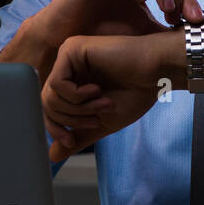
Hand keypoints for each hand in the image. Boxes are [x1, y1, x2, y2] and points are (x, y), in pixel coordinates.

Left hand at [41, 30, 183, 160]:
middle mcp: (66, 66)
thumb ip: (77, 135)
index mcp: (72, 80)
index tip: (70, 141)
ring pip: (51, 96)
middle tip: (96, 119)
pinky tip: (97, 90)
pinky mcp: (71, 49)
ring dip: (79, 109)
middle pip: (46, 104)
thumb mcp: (101, 122)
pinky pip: (57, 84)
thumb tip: (52, 156)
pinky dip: (77, 96)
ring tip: (104, 104)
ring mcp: (67, 56)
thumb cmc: (135, 94)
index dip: (56, 129)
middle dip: (72, 120)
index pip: (48, 109)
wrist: (157, 73)